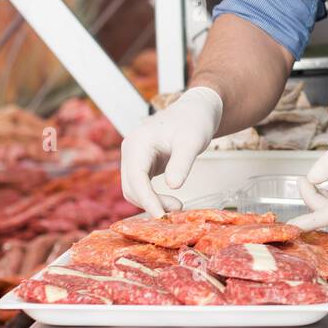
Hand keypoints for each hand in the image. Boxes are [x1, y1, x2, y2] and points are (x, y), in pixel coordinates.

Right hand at [120, 86, 222, 216]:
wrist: (196, 111)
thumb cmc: (194, 121)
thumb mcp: (192, 141)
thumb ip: (182, 163)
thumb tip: (173, 186)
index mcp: (138, 143)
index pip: (136, 178)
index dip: (147, 200)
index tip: (161, 216)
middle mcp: (131, 151)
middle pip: (131, 187)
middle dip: (151, 202)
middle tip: (177, 210)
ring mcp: (135, 158)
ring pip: (135, 189)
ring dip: (152, 202)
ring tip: (177, 206)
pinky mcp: (143, 165)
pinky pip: (142, 186)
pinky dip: (153, 197)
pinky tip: (170, 202)